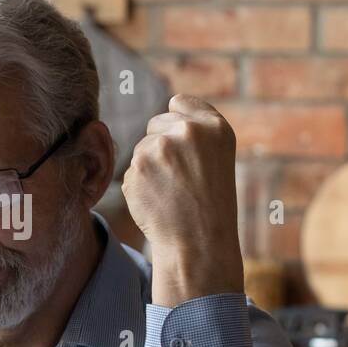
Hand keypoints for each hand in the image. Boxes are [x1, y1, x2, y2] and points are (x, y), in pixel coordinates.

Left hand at [121, 96, 243, 305]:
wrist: (199, 243)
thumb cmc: (210, 204)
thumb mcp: (218, 158)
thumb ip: (196, 131)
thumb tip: (168, 104)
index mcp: (215, 127)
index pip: (179, 103)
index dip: (177, 126)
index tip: (186, 150)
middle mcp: (189, 131)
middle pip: (155, 125)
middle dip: (160, 147)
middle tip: (179, 179)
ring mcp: (161, 147)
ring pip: (141, 149)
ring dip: (148, 169)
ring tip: (170, 193)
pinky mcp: (137, 166)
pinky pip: (129, 171)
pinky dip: (137, 186)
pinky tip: (156, 201)